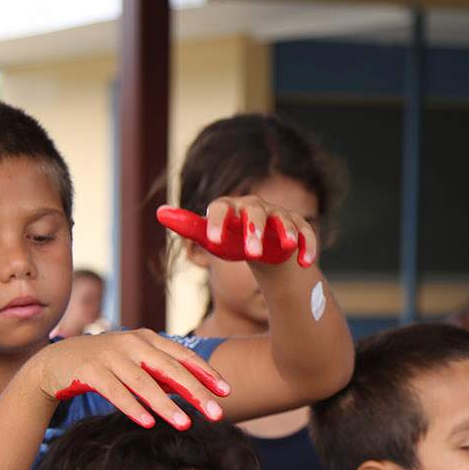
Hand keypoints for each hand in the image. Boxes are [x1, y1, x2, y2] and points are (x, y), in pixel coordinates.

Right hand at [34, 329, 230, 429]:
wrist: (56, 361)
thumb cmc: (105, 364)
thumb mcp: (136, 361)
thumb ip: (163, 372)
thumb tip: (197, 391)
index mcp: (147, 339)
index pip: (183, 356)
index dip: (206, 374)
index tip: (227, 392)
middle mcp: (132, 344)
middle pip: (170, 369)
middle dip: (196, 392)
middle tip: (217, 414)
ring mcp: (110, 356)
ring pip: (144, 383)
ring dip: (166, 405)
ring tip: (185, 424)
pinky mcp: (90, 371)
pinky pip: (115, 391)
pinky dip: (132, 407)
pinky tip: (148, 422)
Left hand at [157, 195, 318, 267]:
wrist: (265, 250)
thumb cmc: (233, 242)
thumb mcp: (213, 237)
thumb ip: (190, 226)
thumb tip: (160, 212)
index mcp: (231, 208)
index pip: (221, 207)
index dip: (217, 221)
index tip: (212, 240)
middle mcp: (257, 208)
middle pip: (256, 211)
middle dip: (254, 229)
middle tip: (250, 253)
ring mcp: (280, 217)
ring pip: (284, 220)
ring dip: (285, 232)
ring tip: (284, 248)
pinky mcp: (300, 229)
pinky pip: (306, 234)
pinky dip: (307, 246)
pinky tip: (306, 262)